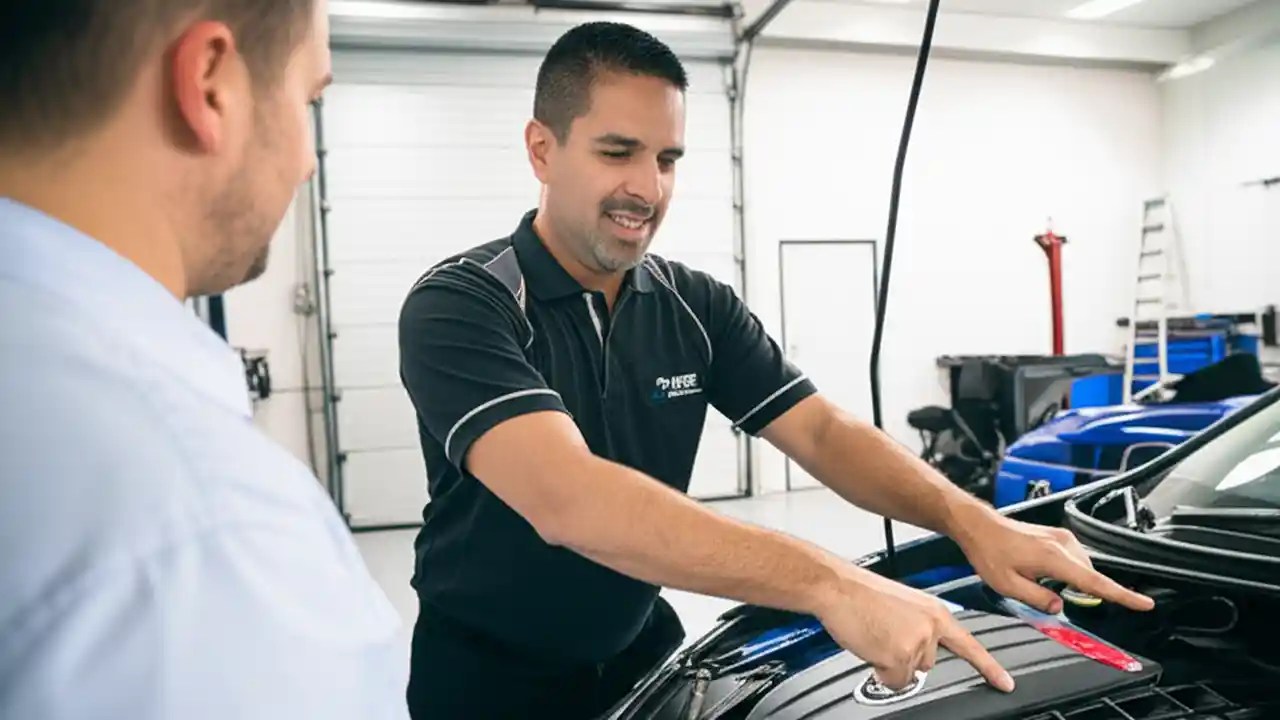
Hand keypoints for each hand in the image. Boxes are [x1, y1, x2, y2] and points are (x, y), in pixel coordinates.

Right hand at [813, 566, 1015, 692]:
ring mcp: (917, 642)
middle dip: (905, 656)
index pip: (970, 645)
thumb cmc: (861, 594)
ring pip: (908, 673)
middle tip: (884, 633)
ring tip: (874, 635)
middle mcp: (931, 627)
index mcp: (935, 612)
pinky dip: (879, 670)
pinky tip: (870, 646)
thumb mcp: (902, 605)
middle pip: (927, 664)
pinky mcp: (900, 655)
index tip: (1005, 683)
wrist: (837, 586)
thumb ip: (919, 628)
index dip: (990, 668)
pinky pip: (893, 680)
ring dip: (890, 663)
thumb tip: (915, 652)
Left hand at [952, 505, 1154, 614]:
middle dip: (1080, 592)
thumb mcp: (1008, 586)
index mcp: (1055, 559)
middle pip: (1088, 576)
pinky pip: (1073, 558)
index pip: (1096, 582)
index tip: (1145, 603)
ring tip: (1034, 579)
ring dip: (1070, 581)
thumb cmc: (989, 553)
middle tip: (1047, 596)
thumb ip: (1038, 599)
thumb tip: (1060, 606)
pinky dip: (1066, 570)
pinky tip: (1040, 572)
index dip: (1122, 595)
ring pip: (1081, 567)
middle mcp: (1063, 544)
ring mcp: (1061, 537)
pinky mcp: (1056, 534)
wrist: (978, 525)